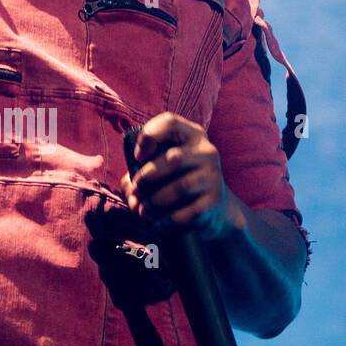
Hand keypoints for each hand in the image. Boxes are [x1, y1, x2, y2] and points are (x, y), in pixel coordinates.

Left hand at [119, 111, 244, 240]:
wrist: (213, 209)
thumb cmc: (176, 182)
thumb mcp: (159, 170)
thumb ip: (137, 174)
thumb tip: (130, 190)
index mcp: (190, 135)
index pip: (170, 122)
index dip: (149, 136)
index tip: (136, 157)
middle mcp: (206, 151)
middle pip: (173, 158)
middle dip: (147, 177)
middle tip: (136, 190)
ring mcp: (213, 176)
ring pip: (180, 187)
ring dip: (155, 202)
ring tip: (143, 211)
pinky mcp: (215, 200)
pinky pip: (188, 211)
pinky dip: (168, 220)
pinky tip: (157, 224)